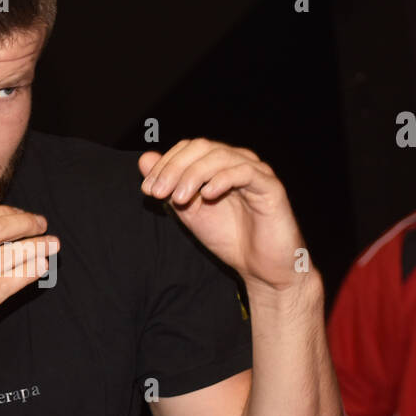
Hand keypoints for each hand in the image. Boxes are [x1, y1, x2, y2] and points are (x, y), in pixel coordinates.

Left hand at [138, 140, 307, 294]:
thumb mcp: (189, 211)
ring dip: (194, 175)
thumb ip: (169, 186)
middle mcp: (237, 162)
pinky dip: (222, 180)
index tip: (147, 189)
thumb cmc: (229, 238)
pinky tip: (207, 195)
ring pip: (221, 156)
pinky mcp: (271, 187)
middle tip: (158, 192)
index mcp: (218, 165)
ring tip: (179, 198)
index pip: (188, 148)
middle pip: (202, 147)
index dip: (165, 164)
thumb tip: (144, 159)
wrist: (260, 268)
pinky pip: (245, 173)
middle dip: (175, 168)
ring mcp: (256, 172)